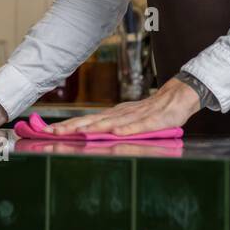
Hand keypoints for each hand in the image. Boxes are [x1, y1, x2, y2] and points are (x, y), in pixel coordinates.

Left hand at [45, 77, 200, 135]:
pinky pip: (138, 126)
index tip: (51, 132)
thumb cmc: (154, 111)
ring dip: (93, 128)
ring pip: (112, 123)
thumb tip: (91, 134)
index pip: (89, 121)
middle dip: (74, 127)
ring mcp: (136, 116)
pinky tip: (115, 133)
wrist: (179, 96)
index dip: (70, 126)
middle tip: (54, 133)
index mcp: (115, 115)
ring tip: (77, 133)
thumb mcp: (130, 119)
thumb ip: (114, 126)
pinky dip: (126, 129)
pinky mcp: (153, 120)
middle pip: (94, 121)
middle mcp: (121, 114)